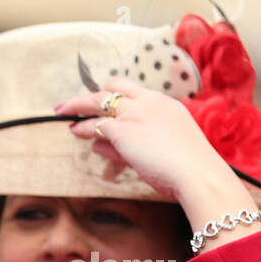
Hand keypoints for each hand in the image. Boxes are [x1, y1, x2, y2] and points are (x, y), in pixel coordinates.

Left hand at [58, 78, 260, 236]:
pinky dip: (83, 128)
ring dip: (78, 106)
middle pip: (112, 89)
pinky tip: (74, 131)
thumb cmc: (187, 167)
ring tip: (63, 111)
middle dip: (90, 95)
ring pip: (98, 102)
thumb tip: (100, 144)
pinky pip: (95, 126)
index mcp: (165, 104)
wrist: (197, 172)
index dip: (114, 93)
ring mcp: (135, 114)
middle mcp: (149, 102)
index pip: (133, 90)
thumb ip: (130, 145)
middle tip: (73, 103)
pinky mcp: (123, 129)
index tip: (103, 99)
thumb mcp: (161, 148)